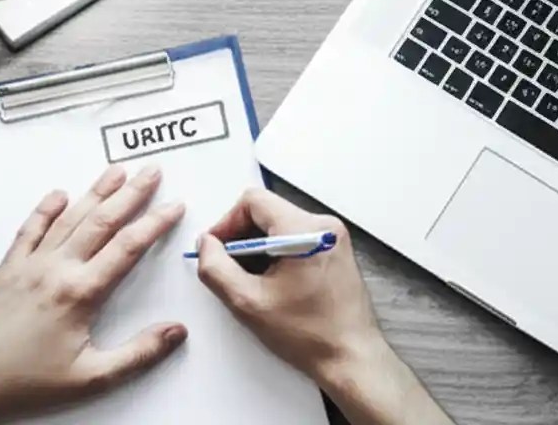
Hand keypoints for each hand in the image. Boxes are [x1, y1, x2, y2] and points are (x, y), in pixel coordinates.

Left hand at [0, 165, 187, 421]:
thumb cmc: (22, 381)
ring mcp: (29, 264)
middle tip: (151, 173)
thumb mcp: (90, 377)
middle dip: (131, 193)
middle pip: (102, 221)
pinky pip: (30, 229)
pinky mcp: (7, 268)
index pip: (128, 247)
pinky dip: (46, 209)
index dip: (155, 223)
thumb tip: (174, 332)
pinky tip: (58, 195)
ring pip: (69, 218)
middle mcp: (55, 269)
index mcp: (80, 293)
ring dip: (96, 192)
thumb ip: (138, 353)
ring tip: (115, 172)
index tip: (173, 207)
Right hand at [193, 189, 384, 384]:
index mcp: (305, 231)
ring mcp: (333, 237)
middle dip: (242, 236)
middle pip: (268, 211)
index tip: (217, 247)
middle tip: (230, 266)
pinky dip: (277, 252)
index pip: (254, 201)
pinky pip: (297, 237)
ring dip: (259, 246)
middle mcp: (324, 226)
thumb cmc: (311, 334)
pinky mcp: (335, 250)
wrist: (351, 356)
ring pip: (281, 224)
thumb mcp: (248, 303)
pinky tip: (272, 281)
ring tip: (252, 279)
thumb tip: (206, 245)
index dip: (227, 222)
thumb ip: (216, 268)